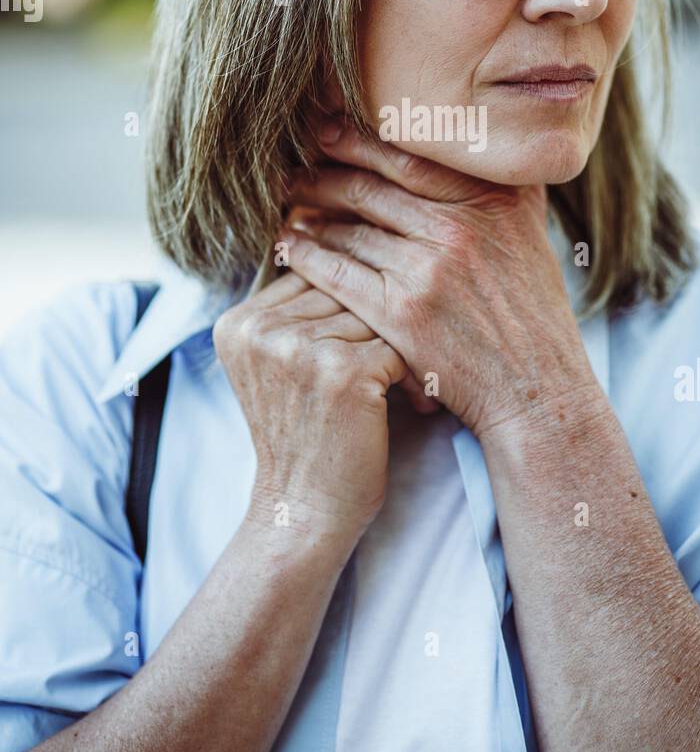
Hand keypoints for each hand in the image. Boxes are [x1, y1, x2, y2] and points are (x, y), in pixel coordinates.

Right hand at [213, 269, 416, 542]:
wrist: (305, 511)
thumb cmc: (304, 435)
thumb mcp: (276, 365)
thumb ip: (293, 309)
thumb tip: (339, 239)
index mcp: (236, 322)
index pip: (311, 274)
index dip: (345, 308)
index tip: (354, 350)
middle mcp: (260, 330)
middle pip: (344, 289)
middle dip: (375, 325)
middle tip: (392, 364)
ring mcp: (299, 348)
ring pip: (375, 312)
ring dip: (398, 347)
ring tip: (404, 384)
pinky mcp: (341, 370)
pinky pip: (397, 344)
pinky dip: (411, 374)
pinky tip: (410, 403)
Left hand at [279, 117, 592, 440]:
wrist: (536, 386)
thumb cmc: (531, 311)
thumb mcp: (529, 232)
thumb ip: (499, 186)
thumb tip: (467, 136)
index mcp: (492, 199)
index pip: (409, 154)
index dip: (357, 138)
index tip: (326, 128)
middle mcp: (461, 226)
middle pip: (371, 185)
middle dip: (323, 170)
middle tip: (294, 161)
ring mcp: (429, 269)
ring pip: (350, 228)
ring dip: (310, 211)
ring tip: (289, 201)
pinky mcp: (402, 313)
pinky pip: (337, 271)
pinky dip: (306, 254)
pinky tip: (288, 243)